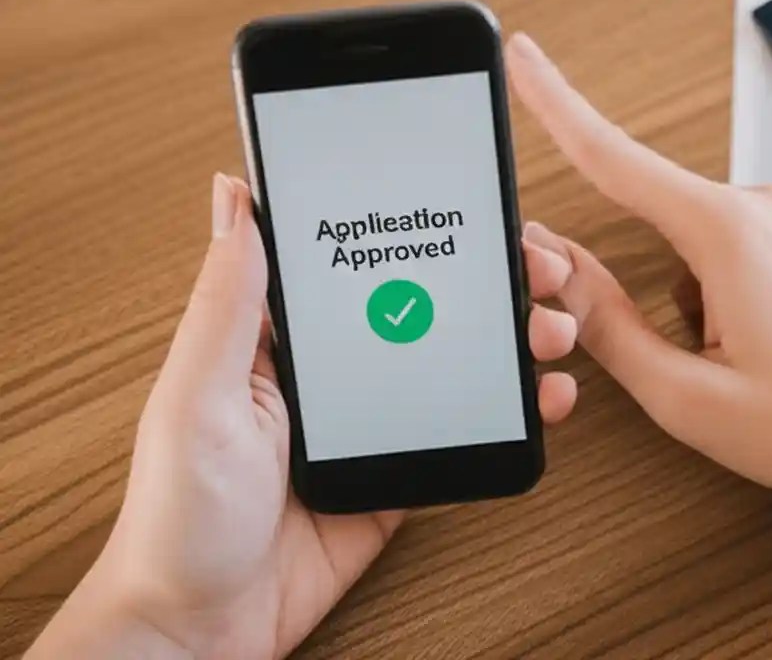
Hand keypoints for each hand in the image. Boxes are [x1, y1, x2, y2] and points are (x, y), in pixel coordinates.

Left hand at [28, 173, 579, 658]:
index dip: (420, 227)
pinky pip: (466, 429)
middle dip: (489, 280)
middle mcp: (332, 370)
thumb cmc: (177, 516)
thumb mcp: (196, 396)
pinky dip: (514, 411)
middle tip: (537, 269)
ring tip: (552, 330)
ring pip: (458, 360)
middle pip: (426, 303)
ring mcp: (371, 422)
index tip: (473, 208)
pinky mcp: (399, 471)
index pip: (361, 259)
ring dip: (512, 338)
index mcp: (280, 338)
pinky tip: (544, 398)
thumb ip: (227, 303)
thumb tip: (237, 198)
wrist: (205, 627)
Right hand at [508, 35, 771, 659]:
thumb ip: (608, 330)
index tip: (523, 56)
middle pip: (667, 236)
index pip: (614, 158)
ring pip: (712, 258)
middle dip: (670, 305)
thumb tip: (564, 276)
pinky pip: (758, 263)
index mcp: (730, 233)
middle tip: (719, 372)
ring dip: (715, 314)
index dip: (554, 105)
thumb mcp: (691, 397)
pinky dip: (753, 308)